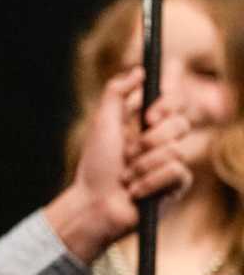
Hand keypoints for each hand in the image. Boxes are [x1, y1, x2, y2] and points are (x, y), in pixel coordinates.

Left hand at [49, 68, 192, 260]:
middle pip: (180, 123)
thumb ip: (116, 94)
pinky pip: (176, 172)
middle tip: (129, 151)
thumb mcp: (102, 124)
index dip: (169, 102)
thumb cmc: (96, 166)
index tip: (150, 114)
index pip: (175, 101)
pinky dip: (150, 181)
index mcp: (146, 123)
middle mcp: (162, 140)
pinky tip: (135, 191)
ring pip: (175, 149)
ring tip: (126, 176)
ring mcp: (172, 162)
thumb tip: (138, 71)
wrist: (94, 204)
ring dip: (143, 164)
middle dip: (151, 138)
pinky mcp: (177, 185)